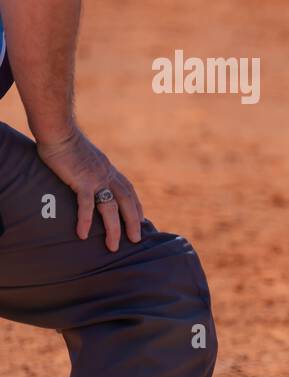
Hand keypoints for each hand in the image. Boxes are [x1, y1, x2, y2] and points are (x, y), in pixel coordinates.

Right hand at [36, 128, 143, 251]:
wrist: (58, 131)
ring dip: (113, 229)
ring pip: (110, 208)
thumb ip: (90, 170)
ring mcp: (96, 178)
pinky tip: (83, 234)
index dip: (136, 206)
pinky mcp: (81, 180)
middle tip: (136, 240)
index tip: (141, 220)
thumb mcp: (85, 158)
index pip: (129, 191)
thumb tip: (87, 177)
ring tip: (113, 246)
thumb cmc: (66, 143)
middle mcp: (107, 175)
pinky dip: (85, 220)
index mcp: (109, 170)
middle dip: (133, 222)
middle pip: (127, 202)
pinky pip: (86, 204)